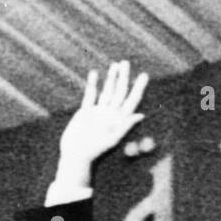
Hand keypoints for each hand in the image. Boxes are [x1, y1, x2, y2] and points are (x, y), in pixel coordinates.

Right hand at [55, 61, 148, 185]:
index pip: (132, 101)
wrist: (76, 157)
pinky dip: (92, 85)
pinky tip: (94, 74)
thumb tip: (141, 115)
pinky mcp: (85, 113)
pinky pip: (90, 95)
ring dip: (111, 78)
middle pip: (120, 92)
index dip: (138, 88)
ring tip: (115, 65)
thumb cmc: (95, 153)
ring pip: (107, 92)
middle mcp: (110, 115)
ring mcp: (98, 113)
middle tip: (126, 62)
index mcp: (119, 121)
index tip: (144, 75)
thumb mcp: (112, 139)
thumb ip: (126, 127)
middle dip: (124, 77)